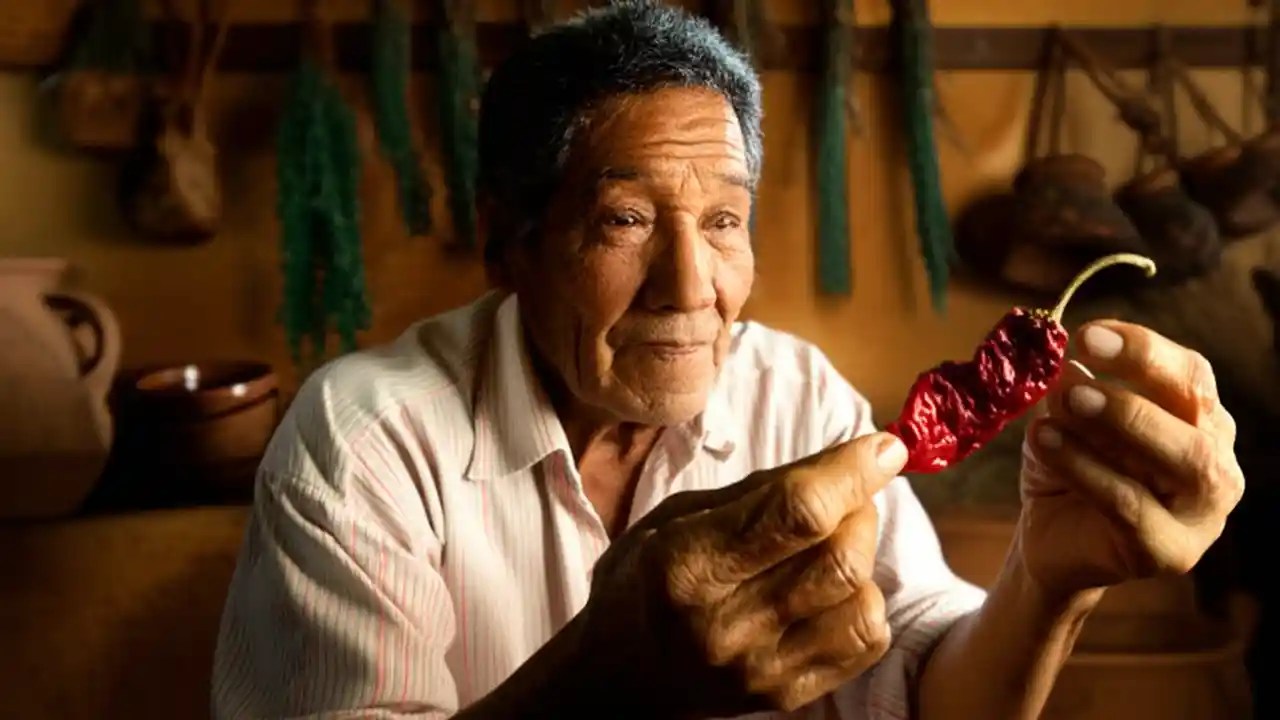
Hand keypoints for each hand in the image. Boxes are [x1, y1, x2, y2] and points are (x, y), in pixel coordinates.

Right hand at [576, 433, 907, 718]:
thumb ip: (758, 492)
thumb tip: (843, 461)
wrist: (619, 677)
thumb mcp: (677, 516)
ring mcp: (759, 669)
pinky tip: (829, 589)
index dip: (852, 473)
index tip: (886, 447)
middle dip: (860, 510)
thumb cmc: (646, 579)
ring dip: (862, 557)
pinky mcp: (785, 695)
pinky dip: (862, 600)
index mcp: (688, 565)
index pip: (796, 513)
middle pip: (840, 557)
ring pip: (862, 599)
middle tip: (844, 496)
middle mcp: (725, 624)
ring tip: (829, 543)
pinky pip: (865, 641)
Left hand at [1018, 320, 1244, 600]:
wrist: (1049, 541)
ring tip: (1065, 401)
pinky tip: (1045, 442)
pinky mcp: (1170, 552)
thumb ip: (1072, 390)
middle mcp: (1214, 462)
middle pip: (1198, 411)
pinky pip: (1133, 507)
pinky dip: (1086, 469)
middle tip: (1078, 360)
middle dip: (1140, 377)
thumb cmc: (1068, 469)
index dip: (1143, 348)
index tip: (1087, 334)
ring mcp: (1202, 514)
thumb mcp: (1066, 420)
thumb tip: (1067, 360)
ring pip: (1183, 460)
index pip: (1189, 373)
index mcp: (1198, 420)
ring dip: (1122, 422)